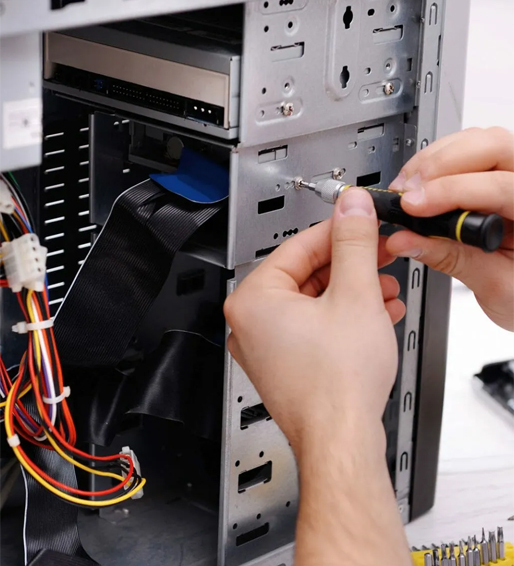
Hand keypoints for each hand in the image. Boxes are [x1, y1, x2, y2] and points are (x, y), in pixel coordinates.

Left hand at [224, 188, 404, 452]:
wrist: (341, 442)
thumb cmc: (336, 384)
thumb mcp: (354, 295)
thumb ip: (353, 244)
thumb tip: (352, 210)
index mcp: (253, 301)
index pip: (298, 247)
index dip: (338, 231)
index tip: (360, 222)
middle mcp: (251, 324)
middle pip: (307, 275)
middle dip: (350, 266)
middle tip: (378, 255)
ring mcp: (266, 349)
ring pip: (314, 303)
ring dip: (353, 292)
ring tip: (385, 287)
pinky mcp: (286, 366)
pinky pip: (315, 328)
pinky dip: (344, 318)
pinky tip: (377, 314)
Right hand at [388, 127, 513, 330]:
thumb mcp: (496, 287)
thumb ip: (451, 259)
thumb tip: (407, 239)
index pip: (502, 185)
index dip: (451, 192)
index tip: (413, 208)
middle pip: (491, 145)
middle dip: (440, 164)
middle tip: (407, 193)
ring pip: (477, 140)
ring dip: (435, 160)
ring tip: (407, 190)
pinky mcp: (501, 173)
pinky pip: (469, 150)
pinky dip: (437, 163)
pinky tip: (419, 185)